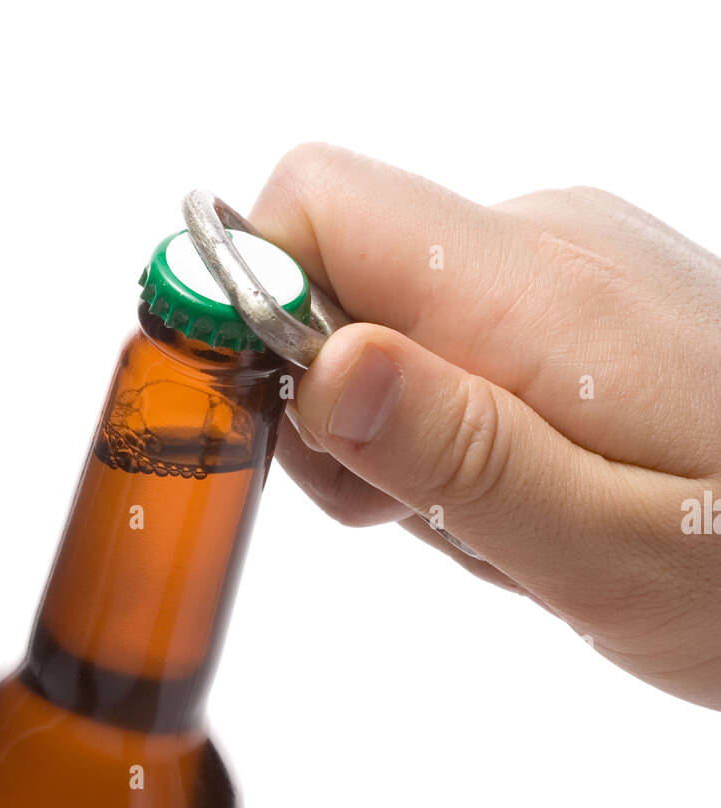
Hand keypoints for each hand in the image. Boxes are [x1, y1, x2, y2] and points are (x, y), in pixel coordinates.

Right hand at [253, 144, 720, 709]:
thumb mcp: (603, 550)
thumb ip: (462, 458)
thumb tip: (323, 363)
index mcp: (535, 292)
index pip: (320, 206)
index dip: (254, 307)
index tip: (283, 433)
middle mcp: (543, 249)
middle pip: (341, 285)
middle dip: (342, 423)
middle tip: (441, 524)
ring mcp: (564, 273)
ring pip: (392, 336)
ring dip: (411, 450)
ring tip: (514, 527)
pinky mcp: (574, 310)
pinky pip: (453, 354)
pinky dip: (460, 441)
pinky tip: (534, 501)